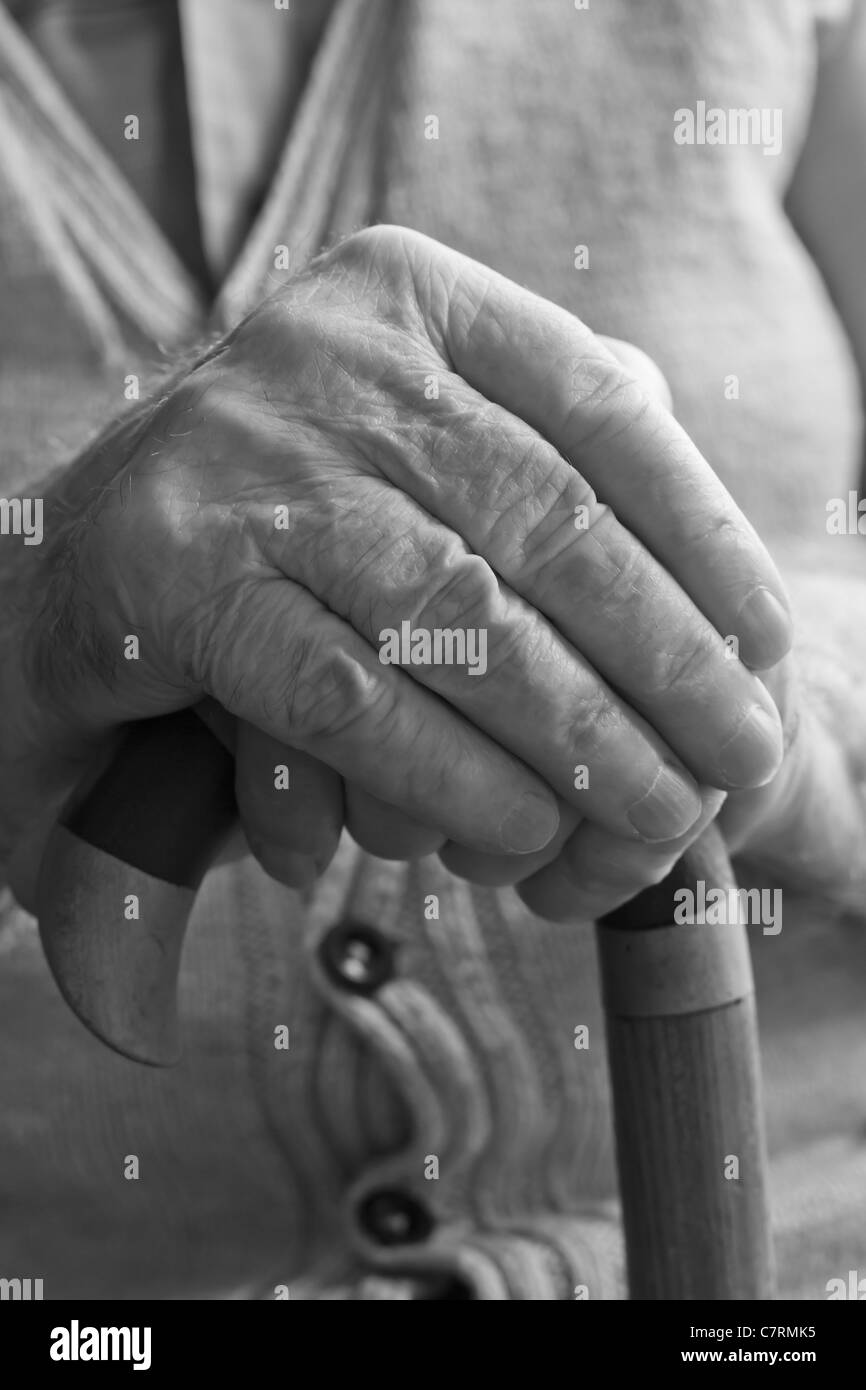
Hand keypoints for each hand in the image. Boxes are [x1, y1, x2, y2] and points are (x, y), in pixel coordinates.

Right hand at [1, 226, 790, 913]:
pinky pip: (350, 696)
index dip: (703, 531)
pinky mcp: (176, 576)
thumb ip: (534, 456)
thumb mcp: (411, 447)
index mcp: (406, 295)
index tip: (766, 634)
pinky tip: (521, 828)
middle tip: (740, 753)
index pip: (599, 405)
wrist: (78, 566)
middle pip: (547, 518)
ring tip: (655, 814)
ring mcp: (242, 456)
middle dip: (666, 656)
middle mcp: (325, 353)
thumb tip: (706, 568)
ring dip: (577, 735)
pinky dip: (449, 773)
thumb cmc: (287, 521)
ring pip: (458, 615)